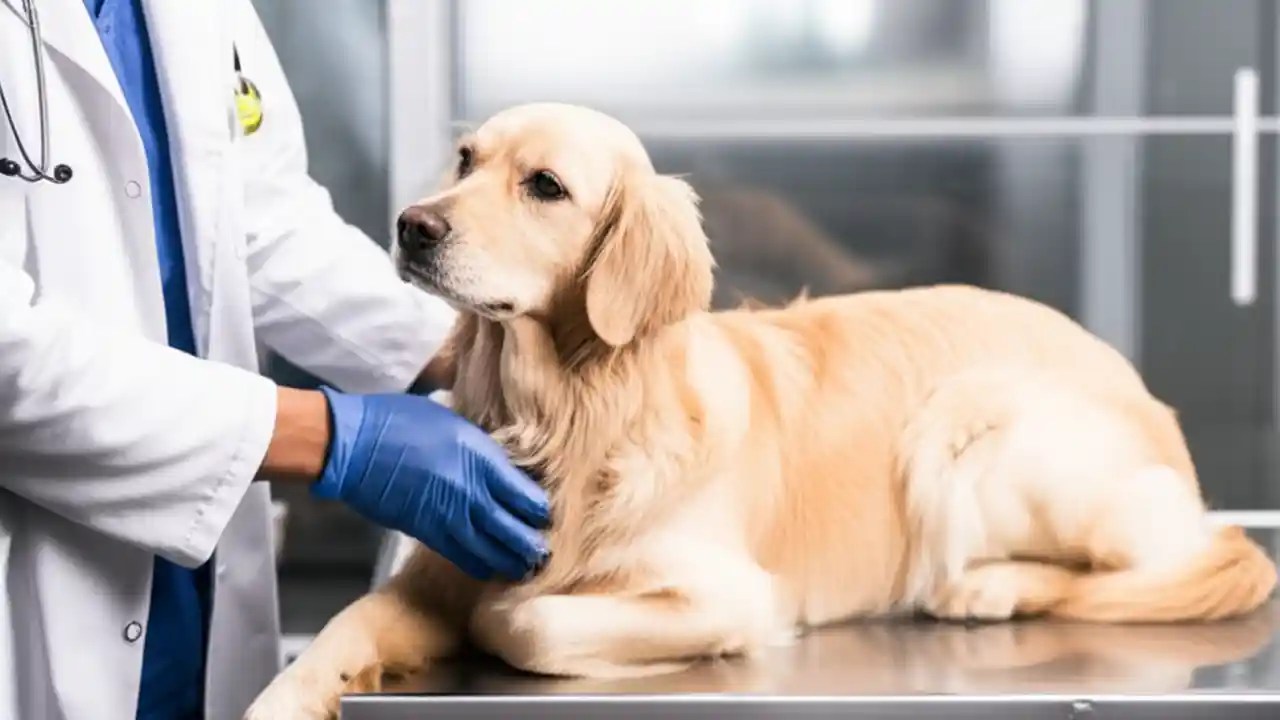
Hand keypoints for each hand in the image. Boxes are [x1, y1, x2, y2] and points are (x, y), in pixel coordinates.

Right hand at [314, 387, 549, 580]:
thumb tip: (497, 460)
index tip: (544, 515)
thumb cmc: (399, 421)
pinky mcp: (426, 531)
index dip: (538, 510)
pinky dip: (478, 564)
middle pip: (513, 529)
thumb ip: (479, 446)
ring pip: (490, 550)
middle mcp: (471, 491)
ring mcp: (449, 515)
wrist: (355, 445)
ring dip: (509, 561)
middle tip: (542, 552)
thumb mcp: (452, 420)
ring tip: (523, 568)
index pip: (525, 495)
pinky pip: (461, 555)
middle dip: (531, 545)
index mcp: (482, 458)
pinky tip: (488, 568)